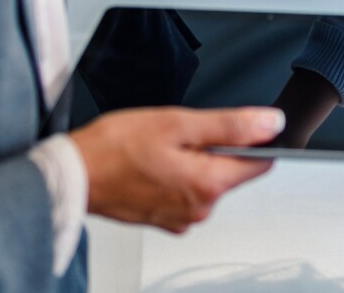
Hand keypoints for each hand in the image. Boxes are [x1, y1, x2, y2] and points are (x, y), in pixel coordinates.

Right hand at [70, 106, 279, 233]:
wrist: (72, 175)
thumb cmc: (115, 148)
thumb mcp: (178, 123)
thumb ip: (231, 125)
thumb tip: (271, 124)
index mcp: (208, 184)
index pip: (260, 163)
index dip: (253, 139)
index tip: (235, 126)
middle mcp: (199, 210)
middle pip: (229, 171)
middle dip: (213, 148)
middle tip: (179, 134)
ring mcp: (180, 218)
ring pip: (204, 180)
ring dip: (191, 161)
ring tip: (158, 149)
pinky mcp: (163, 220)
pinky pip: (183, 193)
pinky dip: (174, 176)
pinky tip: (151, 165)